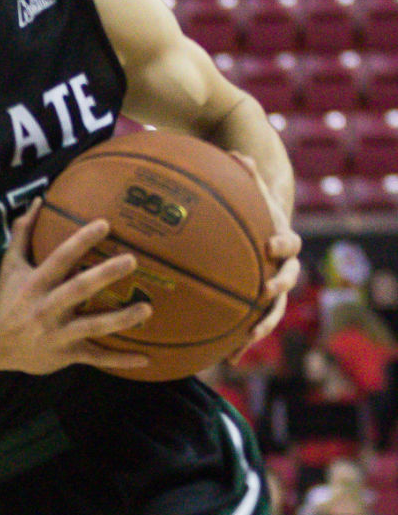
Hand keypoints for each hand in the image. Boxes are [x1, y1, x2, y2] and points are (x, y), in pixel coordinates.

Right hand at [0, 201, 150, 375]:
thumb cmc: (5, 299)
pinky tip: (145, 359)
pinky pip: (95, 358)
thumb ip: (23, 232)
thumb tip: (38, 201)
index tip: (105, 224)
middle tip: (131, 260)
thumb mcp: (10, 265)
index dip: (81, 241)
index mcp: (35, 283)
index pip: (59, 258)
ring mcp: (57, 334)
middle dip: (105, 275)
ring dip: (121, 319)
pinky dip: (119, 360)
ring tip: (147, 309)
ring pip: (92, 326)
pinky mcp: (65, 354)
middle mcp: (46, 308)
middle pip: (79, 289)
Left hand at [228, 153, 300, 360]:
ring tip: (244, 342)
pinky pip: (251, 327)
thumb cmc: (252, 210)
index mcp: (282, 242)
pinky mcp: (258, 308)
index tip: (270, 245)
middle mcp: (282, 268)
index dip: (282, 244)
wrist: (263, 231)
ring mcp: (273, 291)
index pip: (289, 243)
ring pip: (272, 312)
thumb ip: (246, 177)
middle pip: (288, 280)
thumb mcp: (250, 193)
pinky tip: (225, 360)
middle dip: (278, 286)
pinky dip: (241, 343)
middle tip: (265, 290)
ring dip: (260, 326)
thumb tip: (238, 154)